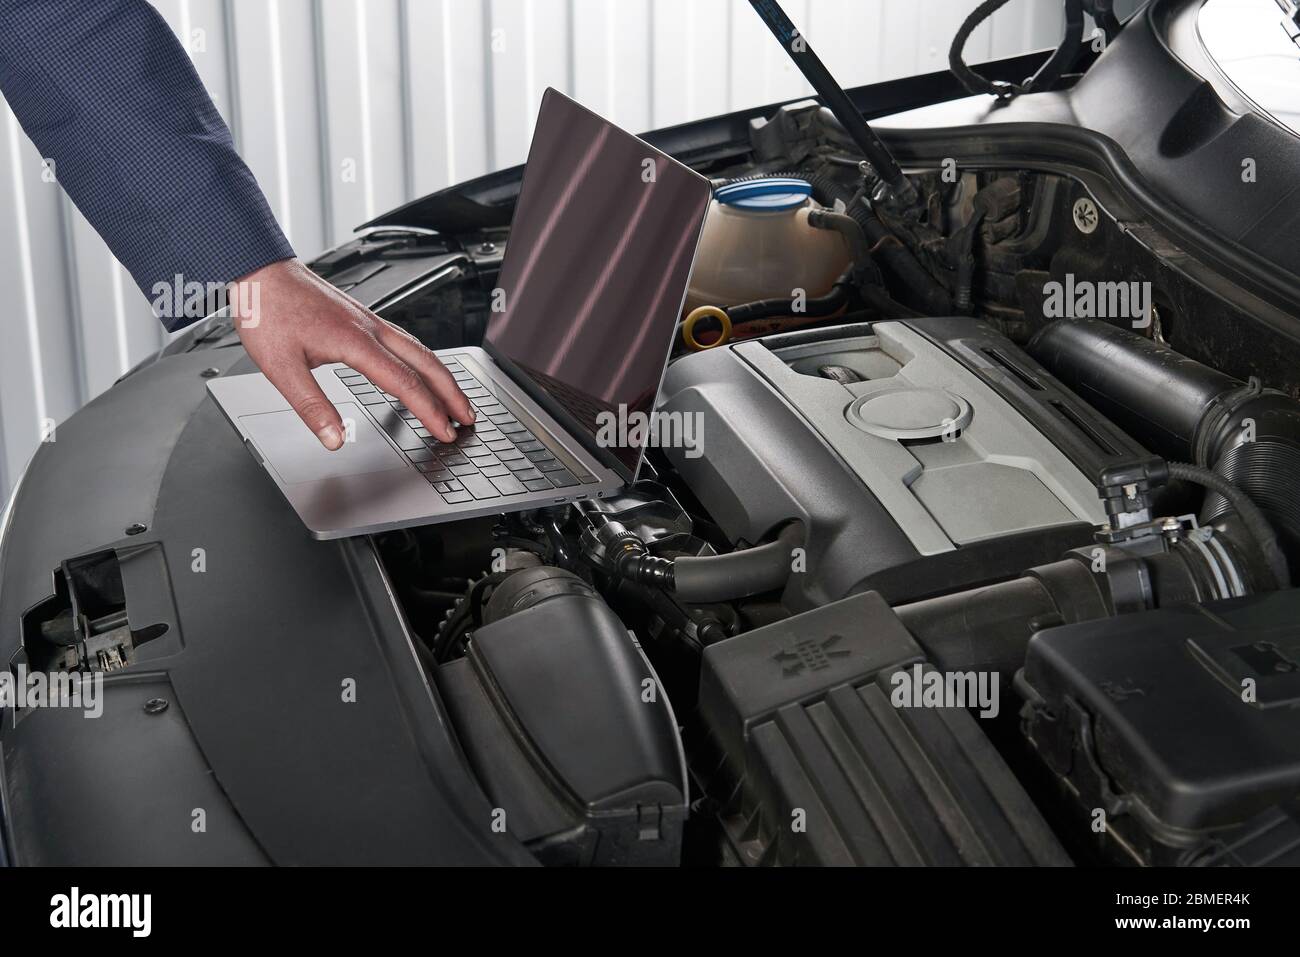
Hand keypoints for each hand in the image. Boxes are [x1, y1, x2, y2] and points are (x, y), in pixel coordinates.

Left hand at [230, 258, 473, 448]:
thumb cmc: (268, 313)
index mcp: (355, 341)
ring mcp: (370, 320)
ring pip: (420, 349)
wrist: (260, 271)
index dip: (429, 410)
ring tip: (456, 399)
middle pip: (427, 362)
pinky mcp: (363, 318)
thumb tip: (334, 438)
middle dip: (452, 393)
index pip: (405, 382)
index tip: (444, 431)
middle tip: (468, 417)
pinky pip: (406, 341)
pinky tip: (422, 370)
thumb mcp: (280, 368)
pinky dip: (424, 360)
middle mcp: (370, 328)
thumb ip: (312, 406)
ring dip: (443, 376)